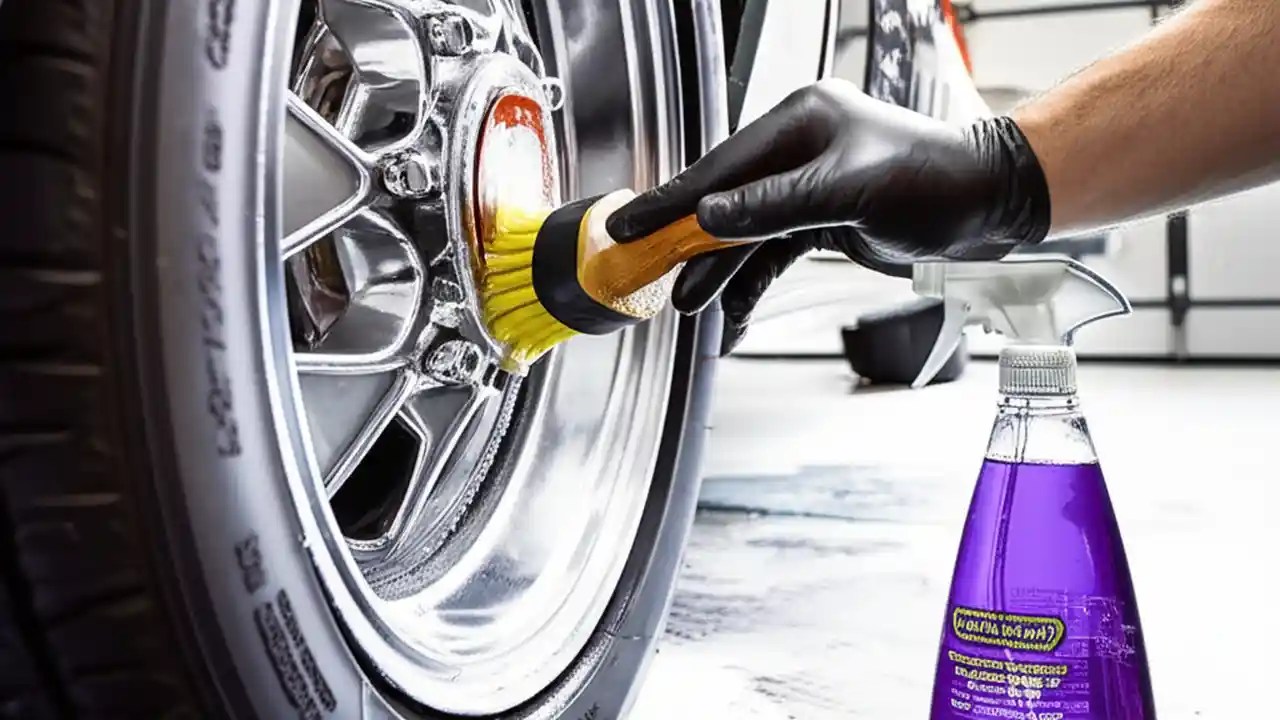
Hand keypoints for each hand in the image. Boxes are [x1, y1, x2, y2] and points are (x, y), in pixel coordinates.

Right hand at [605, 78, 1050, 353]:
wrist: (988, 205)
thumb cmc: (935, 181)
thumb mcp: (849, 191)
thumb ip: (774, 205)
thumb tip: (711, 215)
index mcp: (799, 121)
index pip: (718, 167)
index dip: (670, 201)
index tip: (628, 225)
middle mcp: (797, 148)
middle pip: (724, 202)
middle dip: (692, 247)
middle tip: (654, 279)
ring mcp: (807, 183)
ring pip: (745, 232)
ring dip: (721, 271)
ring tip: (695, 307)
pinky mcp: (820, 215)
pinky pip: (773, 250)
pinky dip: (755, 280)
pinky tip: (737, 310)